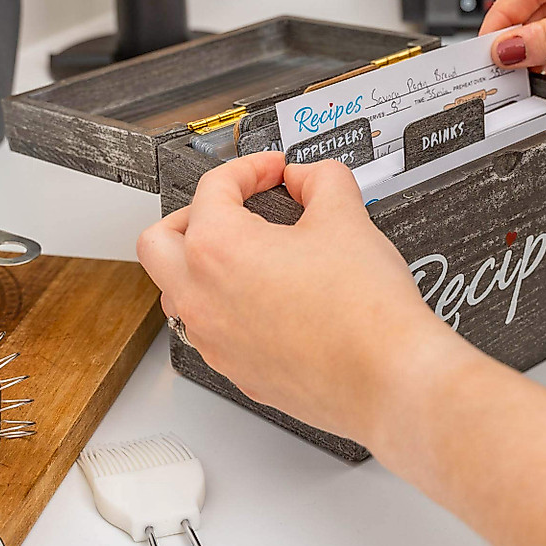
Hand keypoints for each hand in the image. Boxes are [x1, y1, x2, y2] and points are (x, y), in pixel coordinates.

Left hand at [136, 153, 470, 444]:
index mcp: (217, 248)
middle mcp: (201, 297)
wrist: (387, 376)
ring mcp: (214, 341)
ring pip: (176, 294)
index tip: (273, 172)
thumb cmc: (364, 310)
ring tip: (246, 255)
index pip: (213, 188)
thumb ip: (321, 180)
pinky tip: (269, 301)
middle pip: (158, 242)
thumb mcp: (346, 216)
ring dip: (200, 267)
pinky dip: (226, 308)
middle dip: (191, 215)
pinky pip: (210, 331)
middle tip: (232, 208)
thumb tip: (308, 178)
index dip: (249, 168)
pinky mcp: (236, 371)